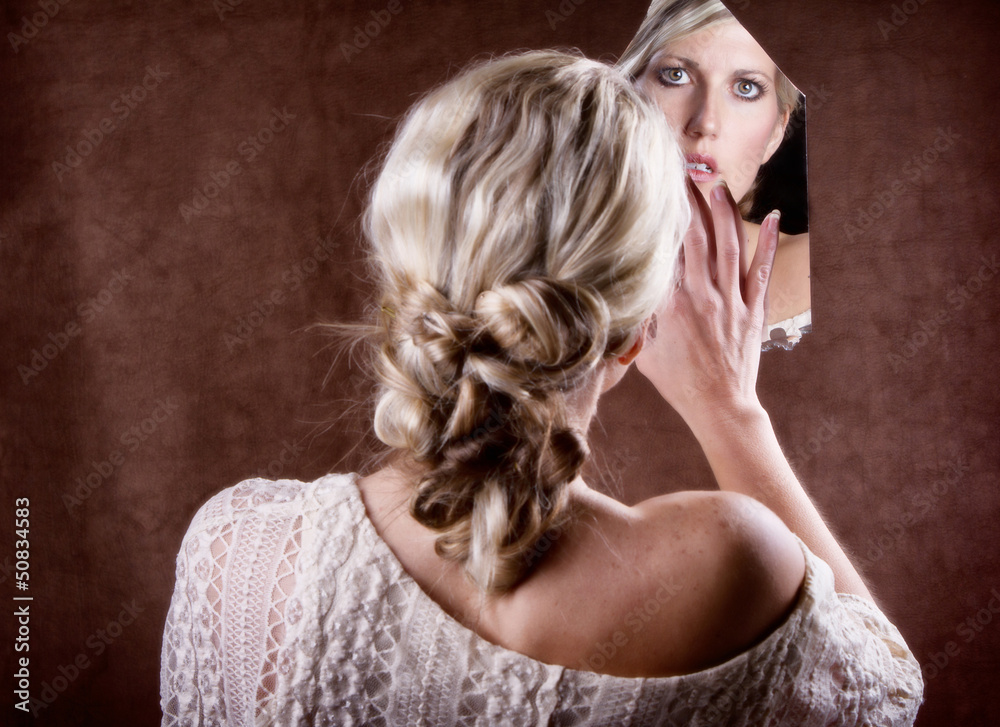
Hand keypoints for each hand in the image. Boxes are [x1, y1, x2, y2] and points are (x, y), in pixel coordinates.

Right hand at [635, 178, 779, 429]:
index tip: (659, 194)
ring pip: (729, 245)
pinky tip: (769, 216)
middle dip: (692, 201)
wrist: (720, 407)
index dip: (665, 219)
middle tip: (686, 175)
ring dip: (725, 212)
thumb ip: (639, 318)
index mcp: (673, 306)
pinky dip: (765, 242)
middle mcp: (704, 297)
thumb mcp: (645, 352)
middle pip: (698, 238)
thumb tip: (625, 291)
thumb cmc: (679, 383)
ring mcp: (732, 301)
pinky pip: (762, 269)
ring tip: (718, 185)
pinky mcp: (753, 310)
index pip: (668, 251)